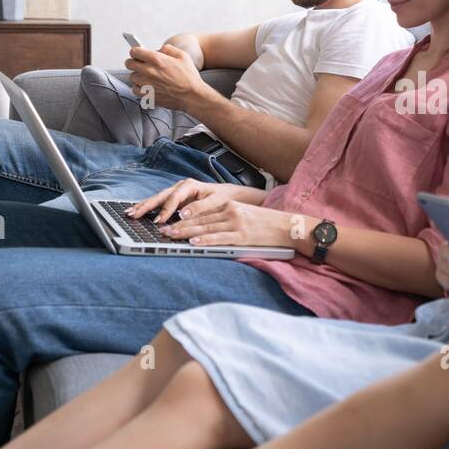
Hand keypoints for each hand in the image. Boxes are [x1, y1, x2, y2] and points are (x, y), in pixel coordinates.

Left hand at [124, 43, 207, 110]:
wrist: (192, 96)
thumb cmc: (189, 77)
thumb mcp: (183, 56)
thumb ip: (168, 49)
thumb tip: (159, 49)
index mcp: (157, 59)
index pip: (134, 51)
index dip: (136, 52)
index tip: (139, 54)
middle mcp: (148, 71)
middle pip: (129, 63)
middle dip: (134, 62)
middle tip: (141, 64)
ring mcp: (146, 84)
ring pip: (132, 77)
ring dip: (138, 76)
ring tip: (148, 77)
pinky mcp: (147, 95)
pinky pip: (135, 90)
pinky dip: (139, 88)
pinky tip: (147, 86)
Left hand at [126, 179, 295, 246]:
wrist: (288, 226)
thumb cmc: (266, 224)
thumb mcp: (244, 216)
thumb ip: (225, 220)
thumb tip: (202, 230)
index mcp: (229, 206)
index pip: (200, 211)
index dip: (182, 216)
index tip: (167, 220)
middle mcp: (230, 212)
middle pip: (198, 219)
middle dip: (178, 224)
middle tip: (161, 229)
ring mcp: (235, 223)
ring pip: (205, 228)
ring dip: (185, 232)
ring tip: (170, 235)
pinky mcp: (241, 235)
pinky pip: (219, 238)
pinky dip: (204, 240)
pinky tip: (193, 242)